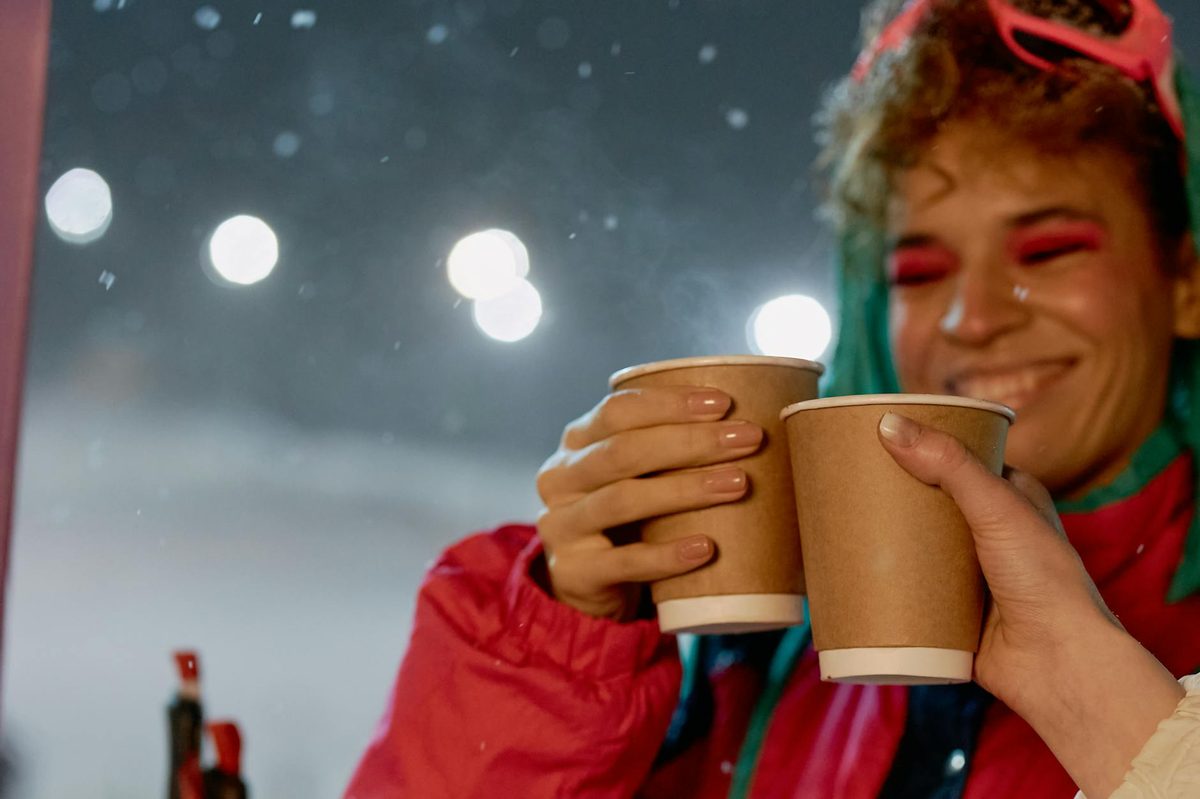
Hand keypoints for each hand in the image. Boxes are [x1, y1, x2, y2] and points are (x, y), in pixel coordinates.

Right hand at [535, 387, 762, 620]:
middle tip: (748, 439)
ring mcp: (561, 527)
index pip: (618, 411)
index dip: (670, 404)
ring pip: (623, 500)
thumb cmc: (625, 521)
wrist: (585, 589)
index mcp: (577, 444)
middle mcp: (561, 480)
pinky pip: (624, 562)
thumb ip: (664, 452)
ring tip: (738, 484)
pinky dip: (667, 555)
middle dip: (691, 441)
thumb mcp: (632, 478)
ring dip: (686, 489)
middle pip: (623, 451)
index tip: (724, 403)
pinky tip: (706, 547)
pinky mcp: (574, 573)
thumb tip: (743, 425)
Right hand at [878, 412, 1183, 797]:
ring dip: (882, 540)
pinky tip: (847, 572)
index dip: (922, 446)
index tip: (877, 435)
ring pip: (915, 548)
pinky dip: (880, 583)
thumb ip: (947, 464)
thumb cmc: (1045, 581)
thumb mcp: (997, 507)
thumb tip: (887, 424)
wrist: (1057, 666)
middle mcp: (990, 535)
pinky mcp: (948, 613)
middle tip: (843, 478)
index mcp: (1012, 499)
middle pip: (928, 504)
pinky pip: (906, 592)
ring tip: (836, 521)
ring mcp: (968, 576)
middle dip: (891, 494)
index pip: (959, 460)